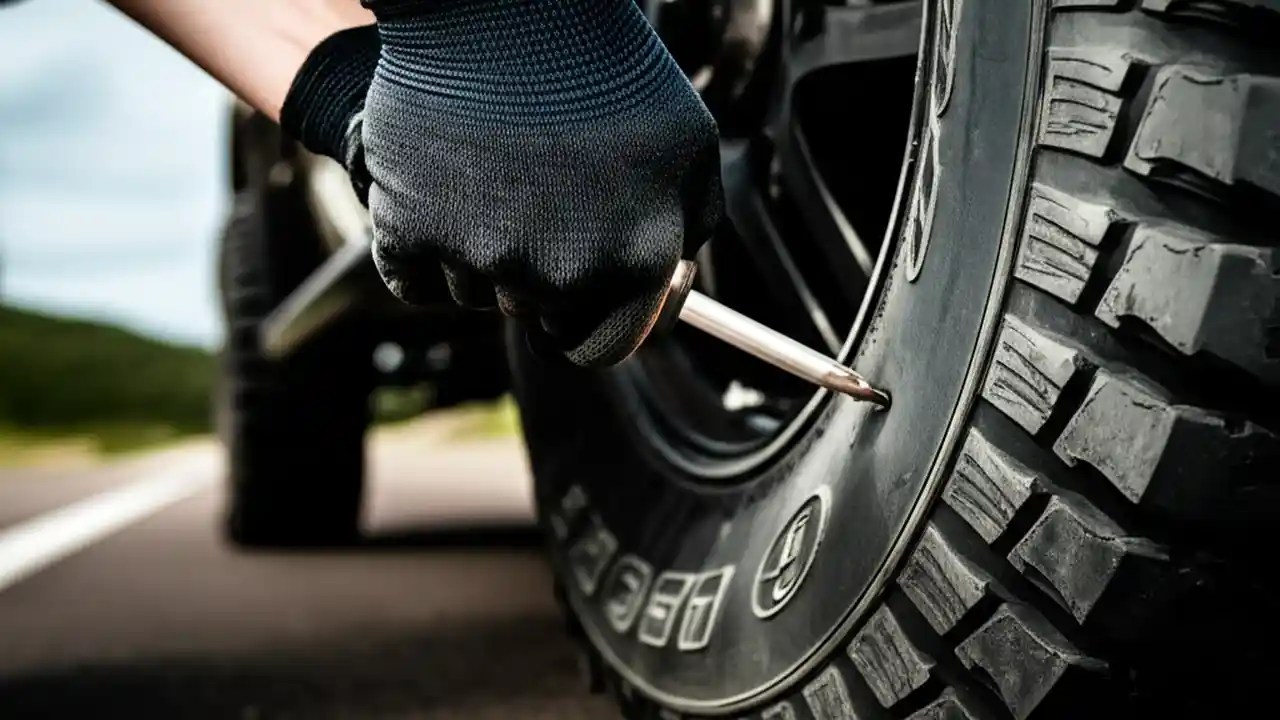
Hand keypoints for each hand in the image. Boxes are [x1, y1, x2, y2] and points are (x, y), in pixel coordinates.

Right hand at [358, 0, 722, 366]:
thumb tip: (666, 285)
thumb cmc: (600, 69)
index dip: (593, 323)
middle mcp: (559, 276)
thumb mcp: (685, 147)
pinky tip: (440, 190)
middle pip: (538, 321)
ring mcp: (479, 258)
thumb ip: (683, 228)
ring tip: (492, 173)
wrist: (498, 7)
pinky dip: (420, 248)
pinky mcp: (407, 233)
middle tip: (536, 207)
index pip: (606, 346)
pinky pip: (413, 281)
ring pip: (475, 295)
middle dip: (538, 280)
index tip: (582, 300)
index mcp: (635, 263)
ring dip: (479, 253)